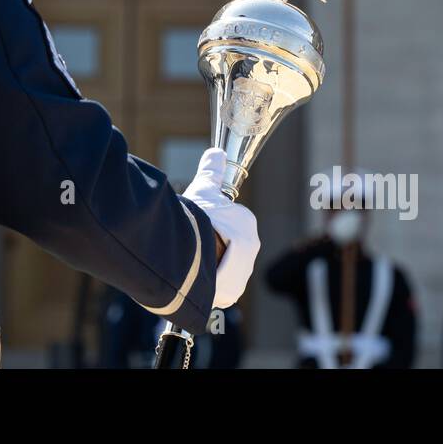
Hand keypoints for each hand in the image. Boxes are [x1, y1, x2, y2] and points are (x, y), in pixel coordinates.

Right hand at [181, 148, 259, 308]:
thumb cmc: (196, 217)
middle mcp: (252, 248)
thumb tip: (217, 152)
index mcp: (246, 222)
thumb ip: (211, 171)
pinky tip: (195, 279)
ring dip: (210, 267)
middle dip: (211, 247)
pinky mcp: (232, 291)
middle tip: (191, 245)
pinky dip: (208, 285)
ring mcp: (243, 272)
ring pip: (224, 268)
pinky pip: (220, 287)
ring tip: (191, 263)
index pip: (228, 225)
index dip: (209, 225)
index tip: (195, 226)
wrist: (191, 251)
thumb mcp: (202, 189)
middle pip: (227, 247)